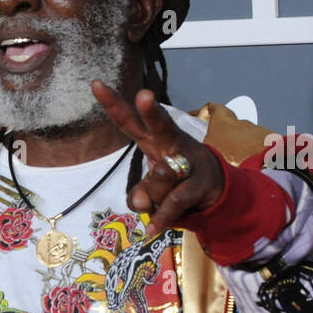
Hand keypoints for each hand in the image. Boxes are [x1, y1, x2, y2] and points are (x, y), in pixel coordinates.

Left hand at [91, 82, 224, 237]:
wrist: (217, 193)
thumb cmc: (176, 184)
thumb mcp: (151, 191)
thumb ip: (140, 195)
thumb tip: (143, 204)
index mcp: (153, 140)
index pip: (129, 121)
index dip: (112, 104)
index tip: (95, 84)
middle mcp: (172, 143)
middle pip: (160, 125)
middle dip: (152, 111)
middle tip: (144, 95)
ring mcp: (189, 160)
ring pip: (161, 176)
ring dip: (156, 196)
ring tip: (163, 201)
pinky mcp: (201, 183)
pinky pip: (174, 201)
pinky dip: (163, 217)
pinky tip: (153, 228)